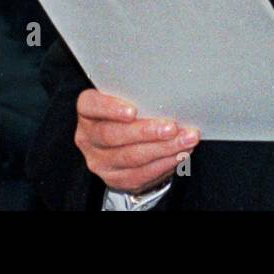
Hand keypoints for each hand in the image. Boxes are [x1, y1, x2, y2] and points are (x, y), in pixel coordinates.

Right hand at [74, 89, 198, 193]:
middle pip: (113, 135)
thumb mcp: (129, 98)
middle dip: (146, 132)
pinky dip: (165, 163)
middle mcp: (88, 138)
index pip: (91, 106)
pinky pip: (141, 174)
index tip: (133, 111)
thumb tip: (171, 94)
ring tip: (186, 139)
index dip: (110, 108)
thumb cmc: (131, 113)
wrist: (124, 144)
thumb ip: (140, 95)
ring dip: (163, 148)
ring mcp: (100, 161)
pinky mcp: (115, 179)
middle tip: (172, 127)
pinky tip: (180, 154)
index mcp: (88, 112)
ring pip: (131, 157)